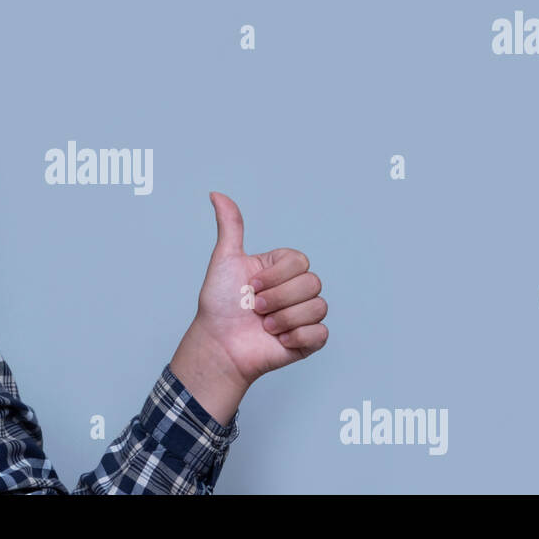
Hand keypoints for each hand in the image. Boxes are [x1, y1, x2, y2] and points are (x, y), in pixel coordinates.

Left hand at [174, 192, 328, 395]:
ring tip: (265, 327)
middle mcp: (295, 290)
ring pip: (318, 306)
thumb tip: (217, 194)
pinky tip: (278, 340)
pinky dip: (298, 337)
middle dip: (278, 298)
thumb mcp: (225, 260)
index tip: (251, 286)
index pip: (300, 261)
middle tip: (255, 309)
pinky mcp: (309, 340)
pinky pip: (321, 333)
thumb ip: (230, 226)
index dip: (275, 276)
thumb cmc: (219, 305)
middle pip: (312, 283)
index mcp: (282, 269)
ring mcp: (304, 315)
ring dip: (285, 319)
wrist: (219, 345)